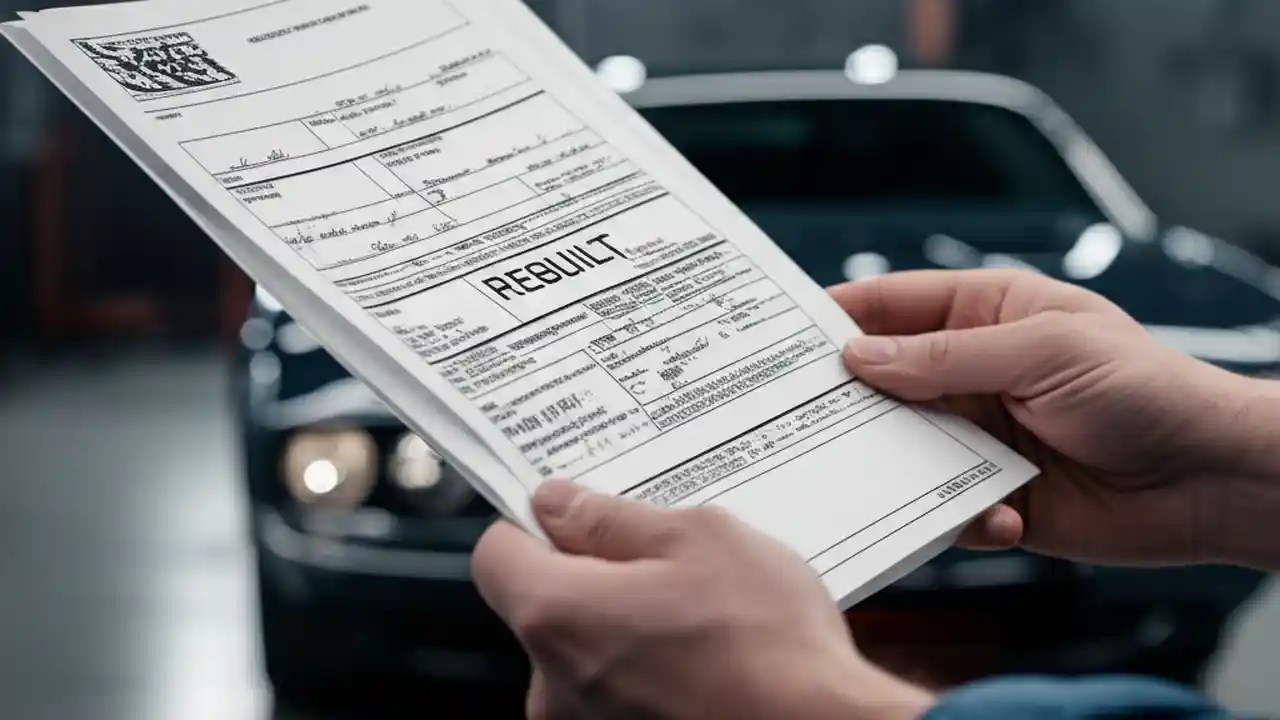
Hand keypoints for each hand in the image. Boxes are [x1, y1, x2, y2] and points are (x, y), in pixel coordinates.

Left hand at [473, 481, 934, 719]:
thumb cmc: (770, 645)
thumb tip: (555, 503)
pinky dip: (646, 674)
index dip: (532, 526)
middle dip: (593, 578)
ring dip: (625, 630)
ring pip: (584, 654)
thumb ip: (611, 519)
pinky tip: (706, 663)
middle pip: (542, 607)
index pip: (495, 554)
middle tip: (665, 563)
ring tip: (700, 618)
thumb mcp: (699, 540)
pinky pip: (615, 695)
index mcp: (557, 617)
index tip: (577, 515)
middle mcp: (553, 688)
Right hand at [833, 269, 1279, 568]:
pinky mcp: (994, 493)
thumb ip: (947, 357)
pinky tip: (1003, 515)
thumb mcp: (1044, 352)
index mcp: (985, 316)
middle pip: (883, 381)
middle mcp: (974, 373)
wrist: (1211, 480)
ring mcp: (980, 434)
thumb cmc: (1147, 390)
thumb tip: (859, 356)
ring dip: (901, 465)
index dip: (835, 318)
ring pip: (905, 447)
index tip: (781, 341)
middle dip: (851, 401)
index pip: (891, 307)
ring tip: (892, 476)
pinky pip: (944, 504)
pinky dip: (959, 515)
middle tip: (803, 418)